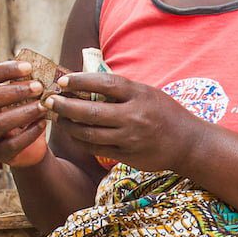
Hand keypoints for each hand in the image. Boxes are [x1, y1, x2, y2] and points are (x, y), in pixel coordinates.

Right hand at [0, 61, 48, 167]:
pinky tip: (43, 124)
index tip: (28, 67)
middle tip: (39, 87)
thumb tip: (38, 65)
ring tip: (44, 106)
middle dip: (14, 91)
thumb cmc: (27, 116)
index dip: (4, 69)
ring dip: (23, 112)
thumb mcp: (26, 98)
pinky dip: (29, 133)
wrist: (31, 149)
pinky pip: (11, 144)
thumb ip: (27, 83)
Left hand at [44, 71, 203, 172]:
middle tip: (49, 101)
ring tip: (59, 118)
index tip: (62, 80)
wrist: (187, 143)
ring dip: (69, 126)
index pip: (103, 83)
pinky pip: (96, 148)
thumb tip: (85, 81)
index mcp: (139, 94)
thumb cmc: (164, 112)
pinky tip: (73, 134)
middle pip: (90, 111)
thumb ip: (121, 89)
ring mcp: (130, 138)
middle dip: (65, 106)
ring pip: (89, 133)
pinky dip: (81, 141)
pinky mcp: (127, 156)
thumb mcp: (147, 92)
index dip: (79, 81)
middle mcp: (133, 116)